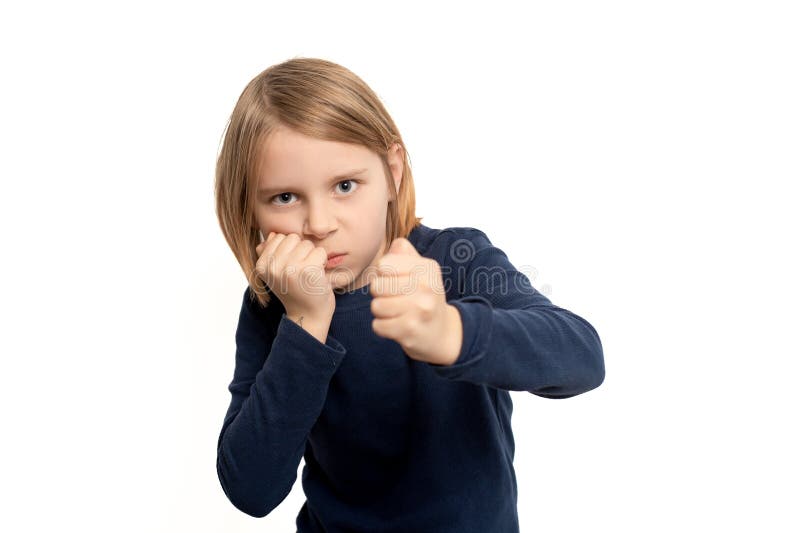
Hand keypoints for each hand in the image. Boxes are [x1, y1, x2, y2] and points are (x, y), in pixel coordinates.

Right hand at [255, 232, 334, 319]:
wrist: (308, 315)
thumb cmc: (295, 291)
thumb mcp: (276, 273)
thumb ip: (270, 253)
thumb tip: (273, 234)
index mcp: (261, 266)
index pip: (279, 237)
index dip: (290, 249)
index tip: (291, 266)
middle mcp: (273, 267)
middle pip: (293, 238)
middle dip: (301, 250)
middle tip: (302, 269)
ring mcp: (290, 269)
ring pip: (307, 244)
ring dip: (312, 256)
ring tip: (309, 273)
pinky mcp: (307, 271)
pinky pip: (320, 251)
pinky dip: (323, 261)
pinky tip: (317, 275)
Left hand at [369, 238, 462, 365]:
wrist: (442, 332)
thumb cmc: (424, 297)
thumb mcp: (421, 270)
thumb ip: (404, 253)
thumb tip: (394, 245)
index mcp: (427, 267)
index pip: (383, 265)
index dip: (382, 275)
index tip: (396, 282)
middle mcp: (426, 286)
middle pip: (376, 285)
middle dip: (379, 294)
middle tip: (395, 299)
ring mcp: (420, 309)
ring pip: (376, 306)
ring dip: (381, 312)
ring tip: (396, 313)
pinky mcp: (411, 329)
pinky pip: (378, 326)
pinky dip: (383, 328)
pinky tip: (397, 326)